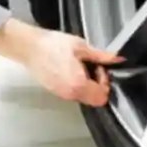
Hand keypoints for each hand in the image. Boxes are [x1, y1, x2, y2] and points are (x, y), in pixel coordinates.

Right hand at [0, 19, 124, 105]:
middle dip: (98, 85)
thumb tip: (117, 59)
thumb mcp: (80, 47)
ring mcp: (62, 94)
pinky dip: (78, 84)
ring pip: (84, 97)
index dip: (105, 82)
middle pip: (95, 100)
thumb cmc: (51, 45)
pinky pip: (73, 93)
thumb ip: (101, 56)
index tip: (100, 67)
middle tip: (93, 67)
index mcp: (78, 84)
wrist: (29, 47)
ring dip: (88, 84)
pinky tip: (72, 68)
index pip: (102, 96)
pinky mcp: (55, 91)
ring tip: (81, 65)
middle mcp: (70, 94)